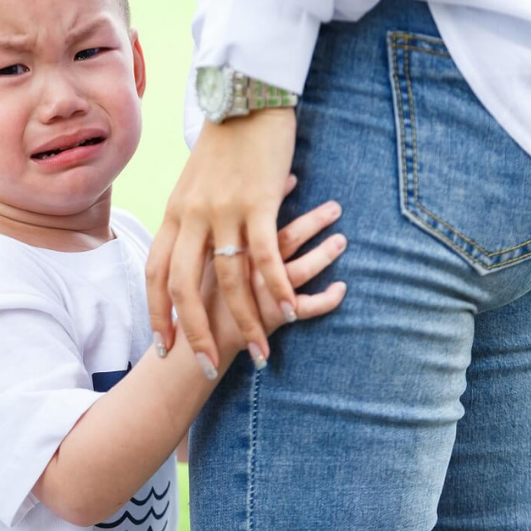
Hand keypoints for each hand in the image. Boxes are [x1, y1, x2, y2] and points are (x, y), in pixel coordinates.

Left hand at [147, 109, 296, 369]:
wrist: (245, 97)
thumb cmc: (223, 146)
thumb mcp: (193, 186)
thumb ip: (189, 221)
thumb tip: (189, 253)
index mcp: (173, 214)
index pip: (156, 274)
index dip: (158, 314)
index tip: (163, 347)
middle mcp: (191, 216)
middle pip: (185, 287)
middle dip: (195, 332)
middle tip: (205, 368)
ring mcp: (224, 209)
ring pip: (229, 278)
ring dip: (245, 321)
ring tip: (258, 353)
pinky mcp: (258, 201)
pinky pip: (266, 255)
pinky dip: (277, 288)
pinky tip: (288, 314)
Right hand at [200, 200, 347, 370]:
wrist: (189, 352)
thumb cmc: (198, 305)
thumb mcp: (200, 265)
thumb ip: (214, 238)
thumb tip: (238, 211)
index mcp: (220, 249)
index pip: (250, 214)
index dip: (273, 195)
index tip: (292, 179)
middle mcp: (241, 269)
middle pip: (281, 238)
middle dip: (311, 221)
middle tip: (335, 206)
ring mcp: (258, 293)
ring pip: (297, 269)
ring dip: (323, 254)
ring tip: (342, 240)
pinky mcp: (270, 318)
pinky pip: (305, 307)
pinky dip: (325, 299)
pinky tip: (341, 289)